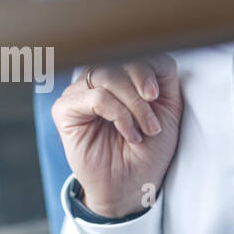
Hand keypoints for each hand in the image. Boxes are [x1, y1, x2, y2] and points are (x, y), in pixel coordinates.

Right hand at [51, 55, 182, 217]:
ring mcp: (79, 93)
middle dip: (141, 91)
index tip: (156, 96)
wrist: (135, 185)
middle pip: (120, 60)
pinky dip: (118, 114)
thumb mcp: (167, 106)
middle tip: (153, 123)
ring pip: (107, 75)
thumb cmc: (149, 149)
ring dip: (133, 105)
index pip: (134, 50)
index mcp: (120, 75)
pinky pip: (95, 96)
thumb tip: (151, 49)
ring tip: (143, 130)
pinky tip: (128, 134)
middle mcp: (97, 80)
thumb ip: (162, 74)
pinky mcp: (65, 110)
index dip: (148, 68)